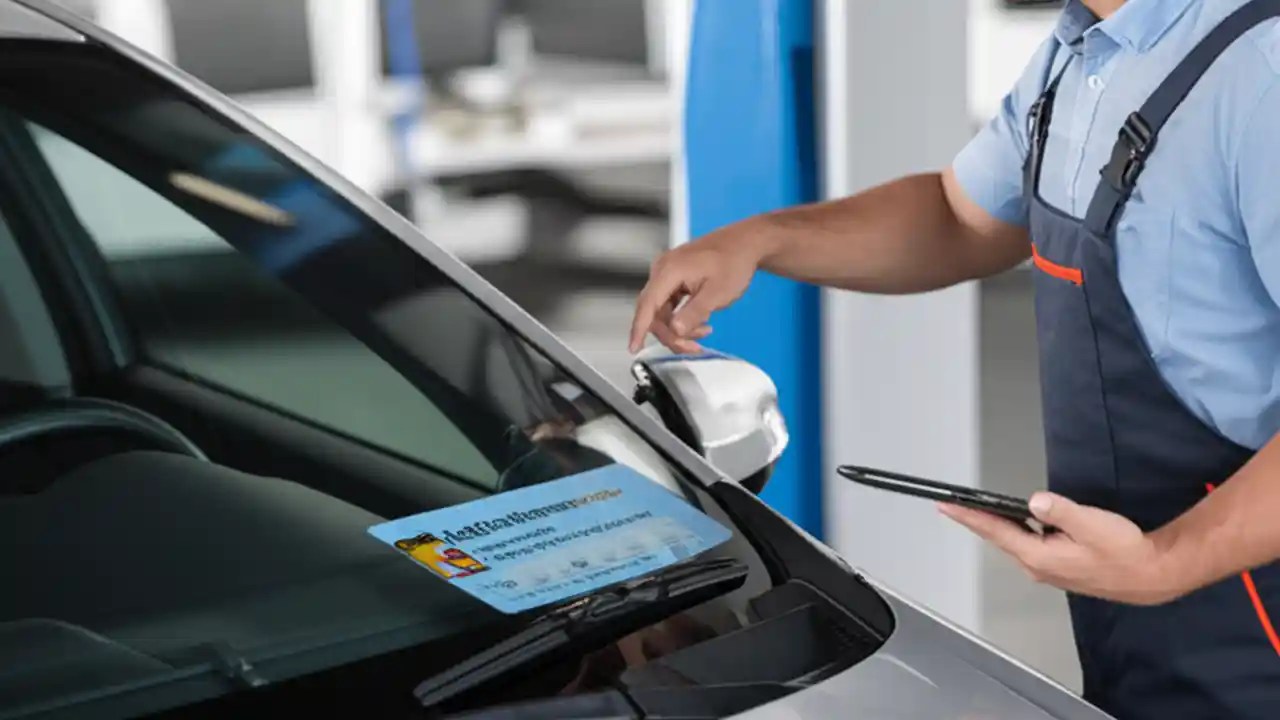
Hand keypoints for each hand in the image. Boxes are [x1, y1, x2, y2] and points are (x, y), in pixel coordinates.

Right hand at [628, 220, 769, 352]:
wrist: (746, 244)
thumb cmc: (734, 262)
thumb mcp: (717, 293)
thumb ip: (694, 313)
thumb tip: (675, 331)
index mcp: (669, 270)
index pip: (647, 305)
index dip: (639, 329)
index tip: (633, 348)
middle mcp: (663, 270)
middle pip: (654, 312)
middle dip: (671, 334)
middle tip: (693, 347)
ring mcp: (668, 274)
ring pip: (663, 311)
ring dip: (679, 328)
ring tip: (704, 332)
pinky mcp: (675, 278)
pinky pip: (671, 304)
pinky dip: (682, 318)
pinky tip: (700, 323)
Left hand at [940, 492, 1186, 605]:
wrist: (1151, 574)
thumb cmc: (1124, 550)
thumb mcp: (1092, 524)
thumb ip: (1060, 511)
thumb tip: (1034, 501)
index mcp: (1039, 556)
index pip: (995, 530)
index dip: (969, 516)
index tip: (946, 506)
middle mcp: (1037, 566)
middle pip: (999, 537)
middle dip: (976, 519)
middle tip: (953, 504)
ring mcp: (1047, 569)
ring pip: (1014, 542)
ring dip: (997, 525)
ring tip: (978, 509)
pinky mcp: (1059, 567)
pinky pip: (1029, 545)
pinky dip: (1017, 531)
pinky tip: (1018, 521)